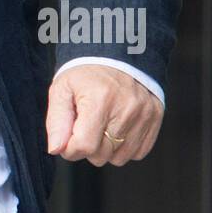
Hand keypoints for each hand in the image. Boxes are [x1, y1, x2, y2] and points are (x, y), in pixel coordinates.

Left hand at [45, 64, 164, 166]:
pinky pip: (137, 153)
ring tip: (102, 124)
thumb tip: (56, 149)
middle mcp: (126, 109)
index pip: (84, 146)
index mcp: (99, 99)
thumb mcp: (62, 90)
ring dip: (107, 148)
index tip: (68, 137)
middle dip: (87, 147)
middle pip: (101, 155)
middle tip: (85, 125)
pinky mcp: (155, 118)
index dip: (70, 148)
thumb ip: (56, 121)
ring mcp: (144, 115)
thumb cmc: (85, 74)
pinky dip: (125, 146)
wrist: (116, 53)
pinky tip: (117, 126)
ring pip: (119, 158)